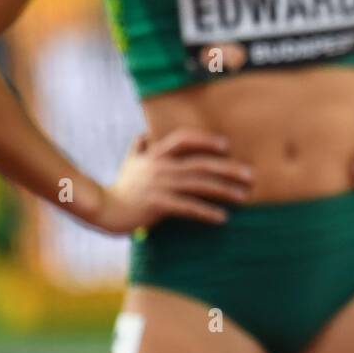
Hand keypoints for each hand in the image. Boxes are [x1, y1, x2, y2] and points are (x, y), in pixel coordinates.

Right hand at [92, 129, 253, 233]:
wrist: (103, 210)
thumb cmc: (121, 187)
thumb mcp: (130, 162)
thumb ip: (140, 147)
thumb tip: (144, 133)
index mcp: (156, 155)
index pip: (184, 139)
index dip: (206, 141)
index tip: (226, 146)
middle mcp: (160, 167)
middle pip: (201, 164)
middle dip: (228, 169)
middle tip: (250, 175)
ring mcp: (160, 185)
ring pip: (199, 185)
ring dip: (224, 191)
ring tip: (244, 197)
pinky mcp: (158, 205)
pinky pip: (188, 208)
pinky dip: (207, 212)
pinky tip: (222, 218)